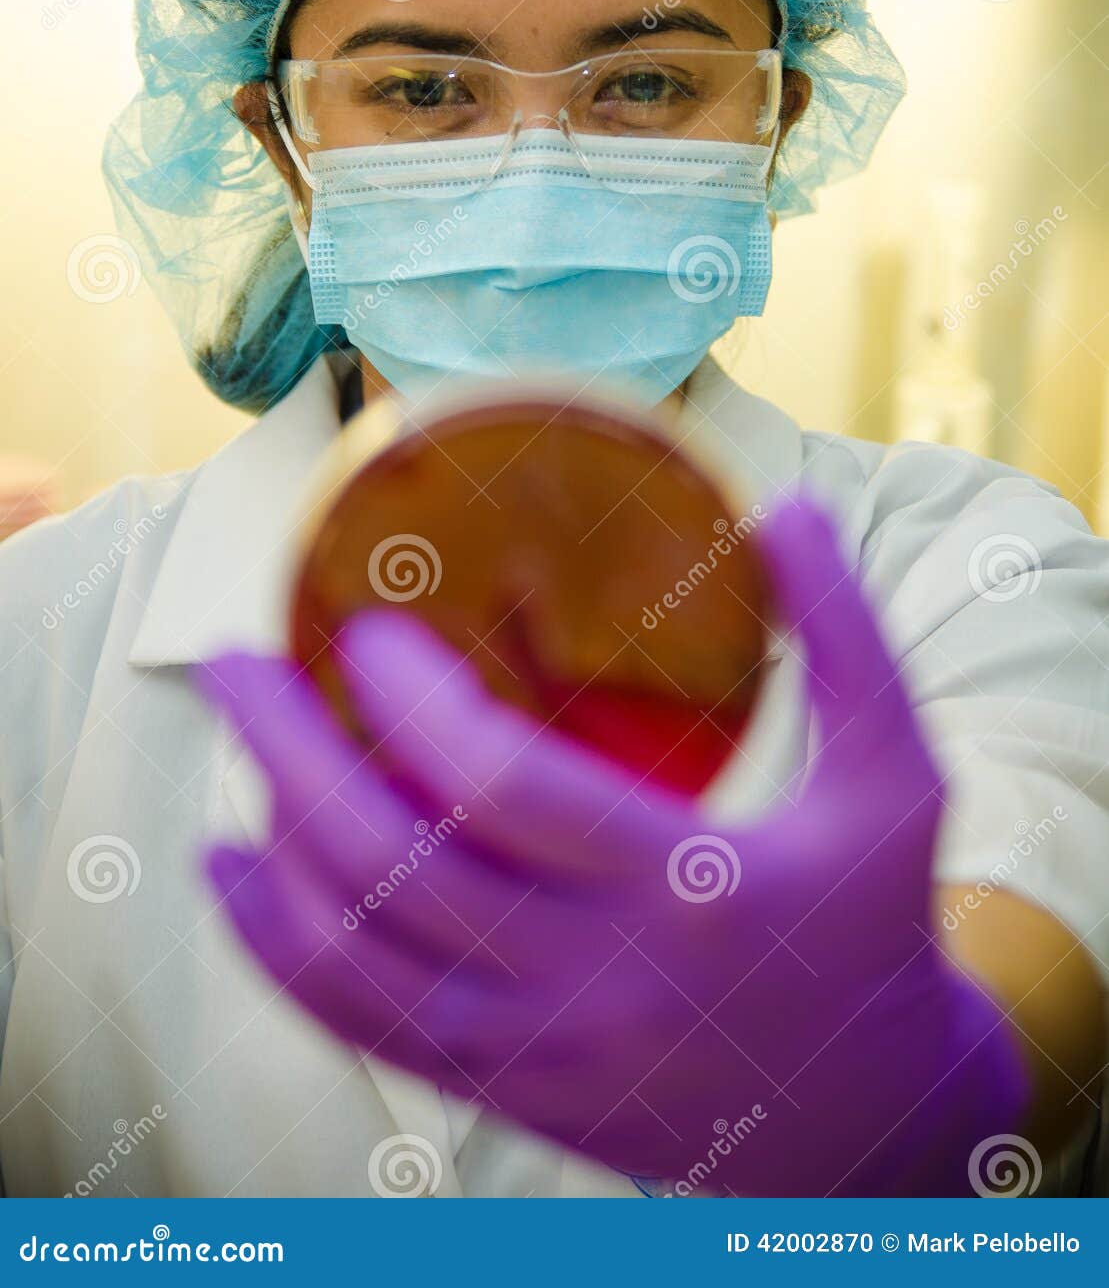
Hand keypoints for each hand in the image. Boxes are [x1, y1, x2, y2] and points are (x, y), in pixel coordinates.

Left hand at [197, 496, 1026, 1195]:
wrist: (866, 1122)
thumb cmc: (871, 921)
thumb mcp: (898, 778)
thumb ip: (850, 640)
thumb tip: (792, 508)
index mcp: (686, 890)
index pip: (510, 793)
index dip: (419, 705)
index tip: (366, 633)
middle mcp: (592, 981)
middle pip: (394, 870)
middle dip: (289, 753)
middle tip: (236, 661)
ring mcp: (536, 1051)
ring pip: (353, 959)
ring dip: (269, 845)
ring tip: (242, 740)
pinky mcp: (505, 1090)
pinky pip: (359, 1026)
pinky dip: (277, 948)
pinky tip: (230, 876)